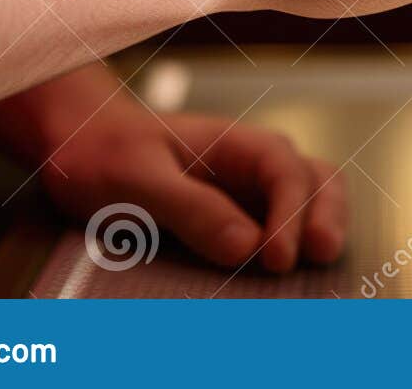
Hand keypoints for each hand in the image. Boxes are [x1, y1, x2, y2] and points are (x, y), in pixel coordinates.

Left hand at [39, 100, 345, 271]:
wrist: (83, 147)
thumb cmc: (105, 153)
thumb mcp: (137, 178)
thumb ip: (190, 207)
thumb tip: (247, 245)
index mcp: (237, 143)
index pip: (285, 172)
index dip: (291, 214)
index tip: (278, 258)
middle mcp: (256, 163)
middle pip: (317, 180)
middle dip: (328, 216)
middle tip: (322, 254)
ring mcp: (254, 188)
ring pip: (314, 198)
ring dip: (323, 225)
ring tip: (321, 260)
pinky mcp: (244, 214)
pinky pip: (288, 223)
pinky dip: (302, 241)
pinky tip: (297, 268)